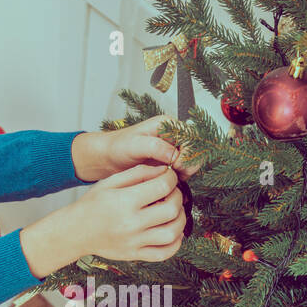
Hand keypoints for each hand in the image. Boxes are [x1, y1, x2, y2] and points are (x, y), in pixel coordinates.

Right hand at [72, 163, 185, 262]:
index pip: (162, 186)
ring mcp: (134, 242)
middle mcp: (131, 223)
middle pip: (172, 210)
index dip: (172, 178)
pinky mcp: (135, 255)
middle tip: (173, 193)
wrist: (76, 231)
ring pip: (172, 233)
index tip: (169, 177)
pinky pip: (164, 253)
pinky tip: (174, 232)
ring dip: (181, 220)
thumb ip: (139, 173)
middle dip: (178, 197)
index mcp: (125, 201)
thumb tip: (165, 170)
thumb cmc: (93, 203)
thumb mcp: (111, 181)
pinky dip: (176, 243)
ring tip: (175, 212)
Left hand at [80, 115, 201, 183]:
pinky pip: (185, 170)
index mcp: (168, 125)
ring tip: (171, 179)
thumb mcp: (134, 145)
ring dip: (186, 172)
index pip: (191, 136)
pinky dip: (181, 178)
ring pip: (193, 161)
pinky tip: (169, 182)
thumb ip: (154, 147)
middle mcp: (173, 135)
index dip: (189, 152)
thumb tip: (174, 155)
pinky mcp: (171, 162)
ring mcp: (174, 149)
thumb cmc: (118, 147)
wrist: (109, 158)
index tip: (177, 165)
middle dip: (190, 163)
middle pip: (197, 149)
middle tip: (177, 175)